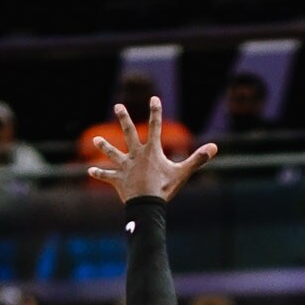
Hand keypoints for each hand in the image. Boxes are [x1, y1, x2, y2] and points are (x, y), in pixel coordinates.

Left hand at [86, 96, 216, 203]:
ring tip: (96, 139)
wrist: (147, 205)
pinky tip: (90, 170)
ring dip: (105, 146)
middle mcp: (136, 155)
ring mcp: (126, 167)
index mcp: (151, 151)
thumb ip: (197, 159)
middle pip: (129, 133)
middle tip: (118, 106)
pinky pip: (107, 175)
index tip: (154, 99)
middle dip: (124, 118)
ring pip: (113, 154)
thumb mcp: (182, 173)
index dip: (155, 112)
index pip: (154, 127)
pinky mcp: (119, 179)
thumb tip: (214, 147)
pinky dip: (100, 173)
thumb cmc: (165, 188)